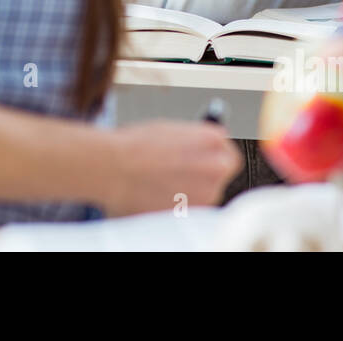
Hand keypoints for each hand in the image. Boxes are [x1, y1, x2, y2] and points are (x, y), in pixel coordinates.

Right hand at [102, 121, 242, 215]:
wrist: (114, 168)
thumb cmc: (135, 146)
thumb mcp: (170, 130)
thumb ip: (194, 139)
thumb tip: (199, 147)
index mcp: (212, 140)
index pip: (227, 149)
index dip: (213, 153)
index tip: (204, 155)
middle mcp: (216, 166)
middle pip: (222, 171)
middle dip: (207, 170)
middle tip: (186, 169)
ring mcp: (207, 192)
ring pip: (208, 191)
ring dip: (193, 187)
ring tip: (165, 179)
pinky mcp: (193, 212)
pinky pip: (193, 206)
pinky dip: (181, 201)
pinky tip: (160, 191)